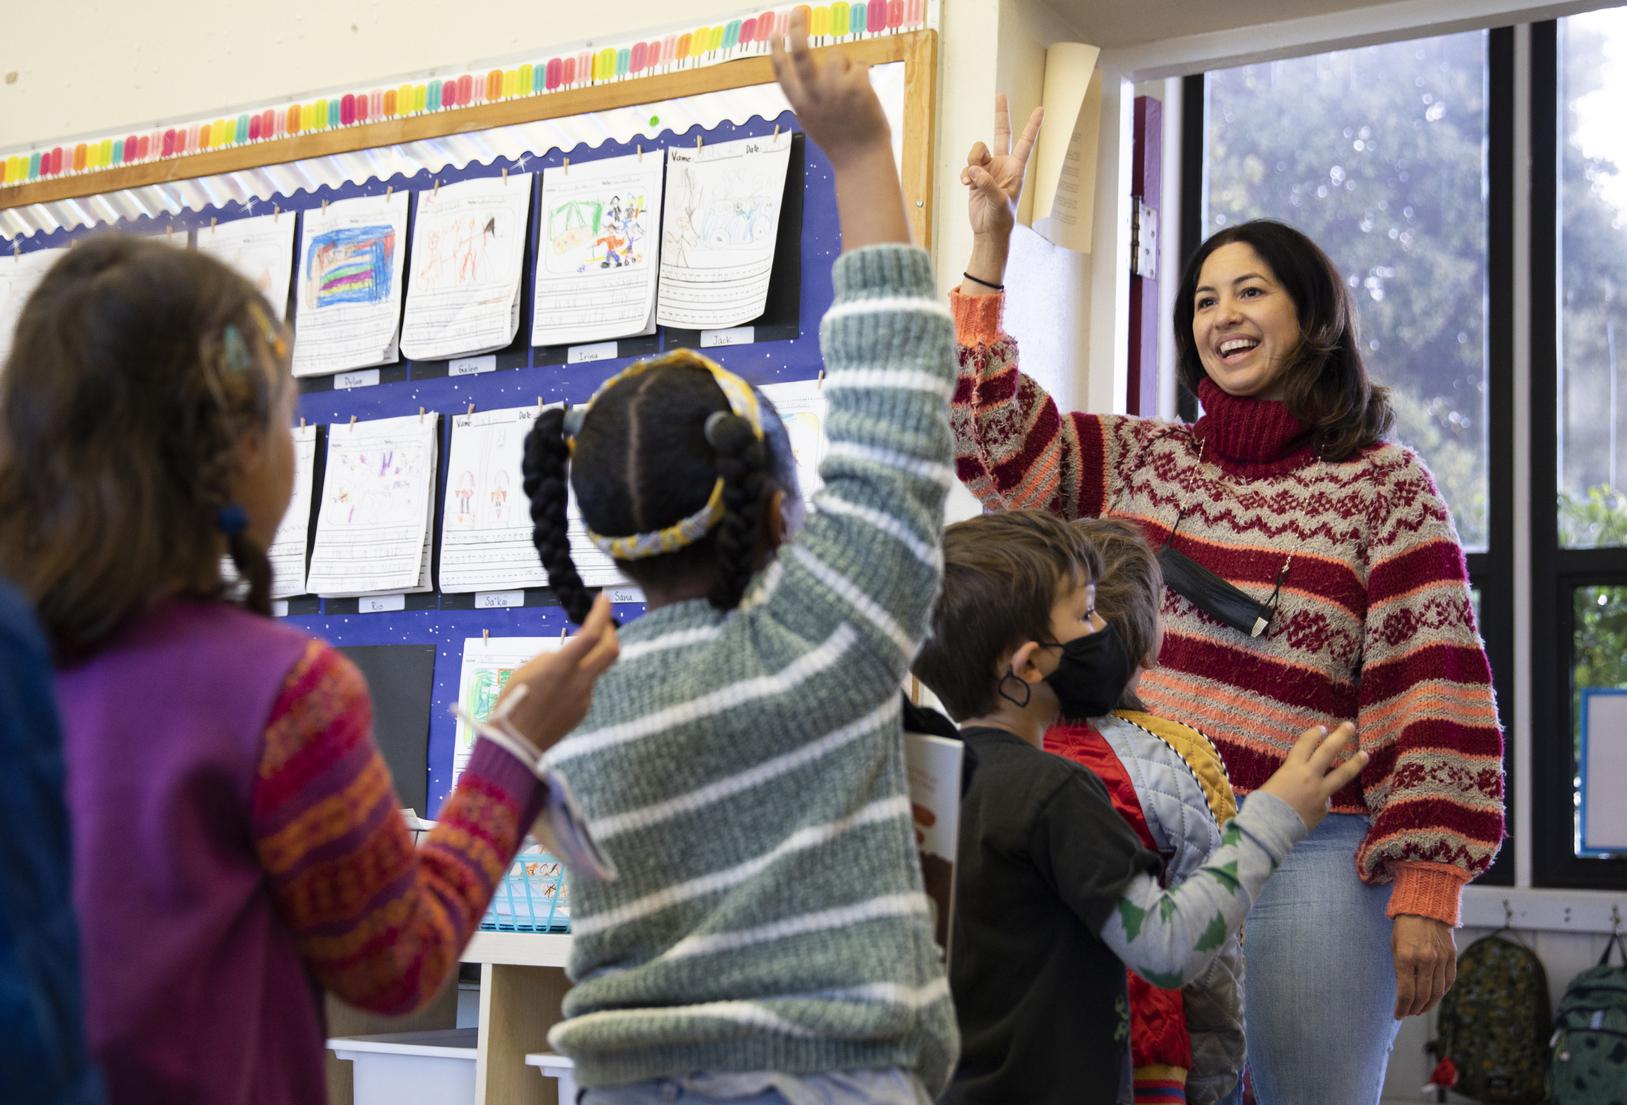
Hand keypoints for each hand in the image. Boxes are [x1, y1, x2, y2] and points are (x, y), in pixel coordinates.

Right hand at [497, 593, 618, 752]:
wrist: (514, 744)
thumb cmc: (512, 705)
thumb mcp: (524, 670)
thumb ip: (550, 658)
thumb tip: (564, 654)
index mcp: (560, 668)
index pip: (591, 634)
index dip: (602, 613)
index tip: (605, 598)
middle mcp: (578, 682)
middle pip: (611, 650)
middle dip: (610, 631)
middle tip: (602, 621)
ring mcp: (584, 698)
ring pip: (596, 669)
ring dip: (589, 657)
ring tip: (564, 661)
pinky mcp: (583, 710)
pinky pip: (585, 687)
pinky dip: (577, 678)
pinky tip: (557, 688)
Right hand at [772, 9, 890, 169]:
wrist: (862, 159)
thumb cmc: (839, 142)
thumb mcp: (813, 122)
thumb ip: (807, 100)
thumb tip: (805, 76)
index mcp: (801, 105)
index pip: (782, 73)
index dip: (777, 51)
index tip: (774, 32)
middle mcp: (815, 96)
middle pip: (801, 54)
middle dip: (796, 29)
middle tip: (798, 10)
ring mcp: (835, 90)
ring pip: (836, 56)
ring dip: (845, 66)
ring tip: (852, 89)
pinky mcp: (856, 87)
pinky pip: (859, 66)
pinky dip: (863, 76)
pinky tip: (865, 97)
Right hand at [962, 93, 1043, 243]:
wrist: (988, 232)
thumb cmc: (1001, 220)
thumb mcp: (998, 202)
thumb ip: (986, 184)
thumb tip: (973, 170)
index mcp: (1016, 169)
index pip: (1026, 143)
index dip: (1033, 126)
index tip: (1041, 109)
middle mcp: (1003, 165)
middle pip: (1001, 133)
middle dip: (1001, 114)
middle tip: (1001, 94)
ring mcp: (988, 169)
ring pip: (977, 151)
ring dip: (971, 162)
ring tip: (972, 180)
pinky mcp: (975, 177)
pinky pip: (966, 166)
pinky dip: (964, 174)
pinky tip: (966, 185)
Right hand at [1256, 722, 1367, 830]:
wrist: (1270, 826)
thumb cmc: (1263, 803)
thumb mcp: (1274, 782)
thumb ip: (1290, 778)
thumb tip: (1302, 784)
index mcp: (1292, 767)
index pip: (1306, 744)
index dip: (1314, 734)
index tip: (1323, 728)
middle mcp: (1309, 775)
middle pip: (1329, 751)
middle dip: (1340, 737)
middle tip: (1350, 726)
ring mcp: (1320, 792)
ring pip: (1342, 774)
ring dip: (1355, 763)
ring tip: (1365, 754)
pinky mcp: (1324, 808)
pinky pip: (1326, 799)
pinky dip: (1323, 798)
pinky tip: (1315, 803)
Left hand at [1393, 914, 1456, 1018]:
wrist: (1425, 907)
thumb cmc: (1404, 927)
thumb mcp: (1394, 946)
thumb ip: (1400, 969)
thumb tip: (1403, 993)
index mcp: (1406, 957)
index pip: (1406, 992)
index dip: (1402, 1008)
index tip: (1398, 1015)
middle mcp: (1425, 960)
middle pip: (1422, 995)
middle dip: (1414, 1008)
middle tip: (1408, 1013)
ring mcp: (1441, 959)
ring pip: (1437, 992)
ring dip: (1428, 1005)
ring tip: (1419, 1009)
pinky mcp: (1452, 957)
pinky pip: (1448, 981)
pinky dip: (1441, 993)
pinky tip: (1434, 997)